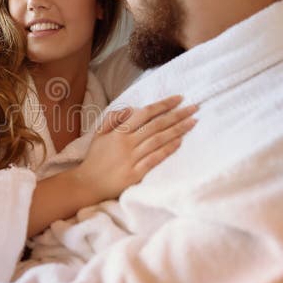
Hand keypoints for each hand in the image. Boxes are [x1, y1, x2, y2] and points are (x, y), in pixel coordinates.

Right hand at [77, 95, 196, 202]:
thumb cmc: (95, 158)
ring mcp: (132, 159)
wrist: (87, 183)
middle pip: (156, 125)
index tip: (179, 98)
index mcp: (119, 132)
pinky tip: (180, 142)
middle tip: (194, 107)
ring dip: (177, 130)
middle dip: (177, 114)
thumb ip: (114, 118)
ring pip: (158, 140)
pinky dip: (168, 150)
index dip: (163, 104)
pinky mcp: (135, 174)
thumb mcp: (99, 133)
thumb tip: (131, 109)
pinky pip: (154, 159)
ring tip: (193, 122)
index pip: (145, 113)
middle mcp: (127, 143)